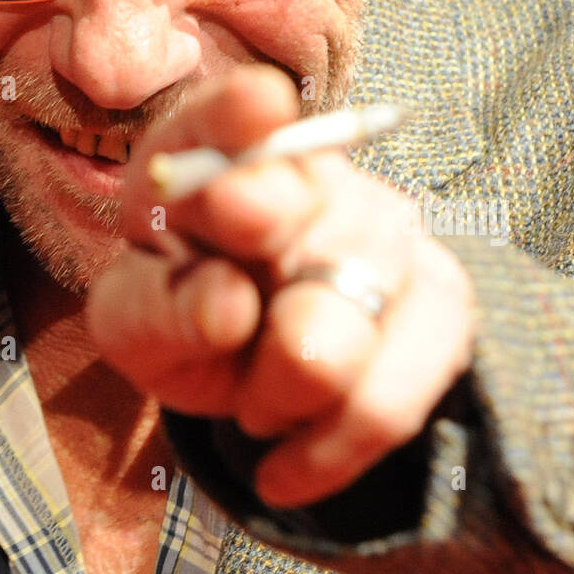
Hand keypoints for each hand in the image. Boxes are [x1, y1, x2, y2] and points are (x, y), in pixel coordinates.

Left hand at [86, 64, 475, 508]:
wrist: (257, 366)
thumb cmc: (180, 316)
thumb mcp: (134, 320)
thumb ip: (155, 308)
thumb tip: (228, 303)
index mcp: (213, 154)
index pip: (224, 115)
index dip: (242, 112)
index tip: (259, 103)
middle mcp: (305, 174)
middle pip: (302, 196)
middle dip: (267, 227)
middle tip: (229, 300)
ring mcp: (382, 228)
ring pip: (341, 318)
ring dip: (276, 387)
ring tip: (249, 404)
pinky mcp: (439, 300)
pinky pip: (392, 396)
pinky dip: (328, 448)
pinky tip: (283, 469)